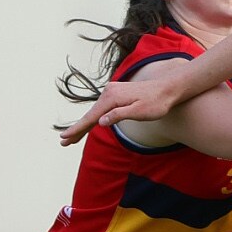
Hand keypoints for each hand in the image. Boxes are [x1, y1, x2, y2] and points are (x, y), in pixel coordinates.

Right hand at [59, 79, 175, 145]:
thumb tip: (100, 122)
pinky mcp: (116, 93)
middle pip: (90, 115)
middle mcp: (109, 92)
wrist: (169, 88)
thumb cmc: (157, 103)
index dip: (77, 130)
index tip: (64, 138)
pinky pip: (101, 108)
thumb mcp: (140, 112)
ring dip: (84, 125)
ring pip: (95, 112)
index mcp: (112, 98)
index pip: (91, 118)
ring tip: (71, 138)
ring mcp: (112, 91)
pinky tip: (89, 124)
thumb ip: (119, 116)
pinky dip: (93, 118)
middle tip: (63, 143)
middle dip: (77, 130)